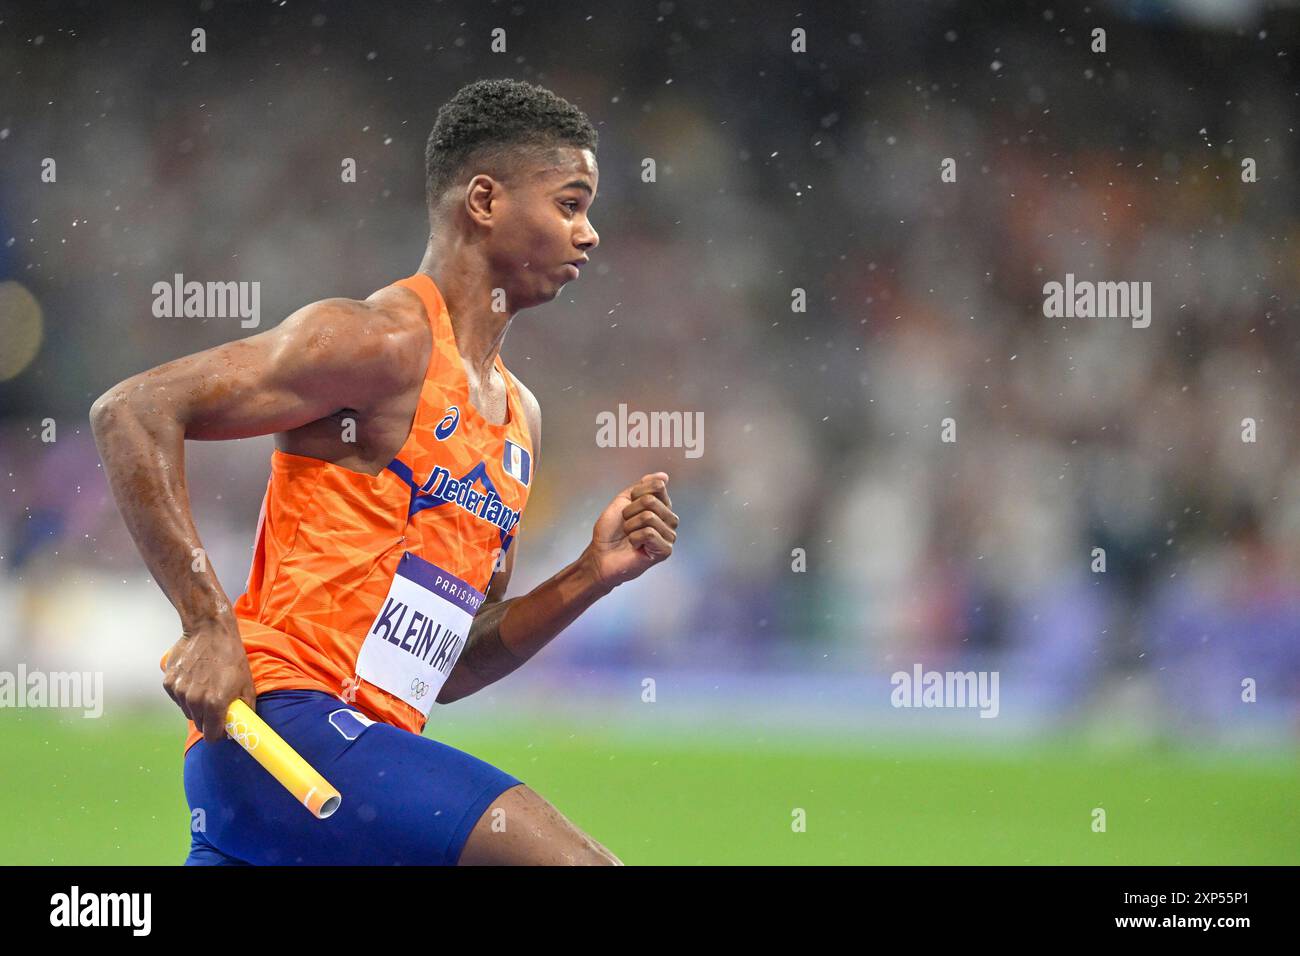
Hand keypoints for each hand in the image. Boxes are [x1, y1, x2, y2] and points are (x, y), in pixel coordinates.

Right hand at [162, 616, 255, 743]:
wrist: (209, 630)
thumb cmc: (231, 655)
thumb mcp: (247, 683)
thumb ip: (245, 709)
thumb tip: (243, 727)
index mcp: (215, 703)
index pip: (211, 736)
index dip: (218, 734)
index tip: (222, 729)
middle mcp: (195, 700)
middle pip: (200, 725)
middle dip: (209, 720)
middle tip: (217, 705)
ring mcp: (180, 691)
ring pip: (188, 712)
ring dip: (197, 706)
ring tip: (207, 686)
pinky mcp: (169, 683)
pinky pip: (178, 698)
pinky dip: (186, 694)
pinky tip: (195, 678)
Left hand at [586, 472, 678, 589]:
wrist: (600, 554)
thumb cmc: (610, 532)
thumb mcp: (623, 500)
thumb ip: (643, 486)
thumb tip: (663, 476)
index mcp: (661, 507)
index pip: (657, 486)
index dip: (636, 494)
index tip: (628, 506)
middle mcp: (668, 520)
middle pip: (651, 501)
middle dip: (630, 511)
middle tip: (626, 524)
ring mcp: (669, 535)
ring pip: (649, 517)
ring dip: (630, 526)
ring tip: (629, 535)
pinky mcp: (665, 550)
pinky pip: (649, 533)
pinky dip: (634, 538)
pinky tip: (635, 546)